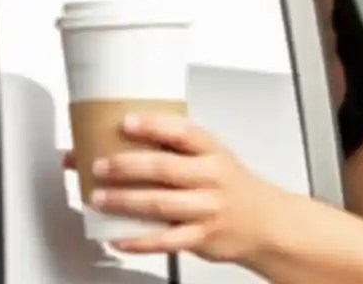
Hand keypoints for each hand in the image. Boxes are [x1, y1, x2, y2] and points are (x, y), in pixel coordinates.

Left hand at [81, 113, 294, 264]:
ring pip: (159, 204)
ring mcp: (207, 209)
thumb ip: (173, 148)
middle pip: (164, 168)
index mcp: (211, 151)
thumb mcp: (211, 156)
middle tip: (99, 166)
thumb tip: (119, 139)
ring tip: (99, 198)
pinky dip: (139, 240)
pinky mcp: (202, 237)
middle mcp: (210, 178)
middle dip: (126, 166)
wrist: (263, 223)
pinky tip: (118, 237)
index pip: (182, 132)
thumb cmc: (228, 185)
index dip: (153, 125)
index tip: (126, 122)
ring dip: (124, 201)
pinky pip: (166, 241)